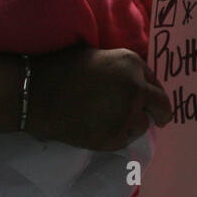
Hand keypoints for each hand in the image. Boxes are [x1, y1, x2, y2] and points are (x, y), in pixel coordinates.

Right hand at [26, 47, 170, 150]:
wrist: (35, 93)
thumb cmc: (61, 68)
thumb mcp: (99, 56)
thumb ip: (123, 70)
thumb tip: (136, 82)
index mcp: (133, 64)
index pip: (156, 83)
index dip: (152, 92)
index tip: (151, 100)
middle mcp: (136, 89)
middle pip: (161, 107)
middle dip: (160, 113)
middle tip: (159, 119)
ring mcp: (126, 115)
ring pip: (141, 125)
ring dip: (132, 124)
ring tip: (111, 121)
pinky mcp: (113, 138)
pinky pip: (124, 140)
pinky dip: (116, 136)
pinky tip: (100, 129)